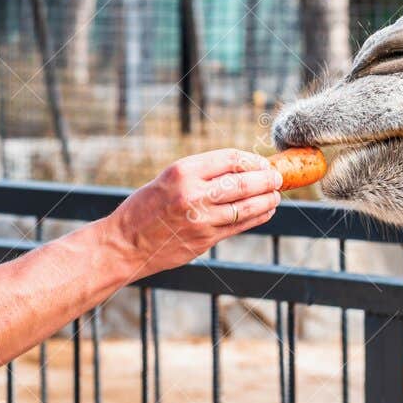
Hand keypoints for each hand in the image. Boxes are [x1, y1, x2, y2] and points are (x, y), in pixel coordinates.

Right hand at [97, 150, 283, 277]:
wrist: (124, 243)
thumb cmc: (146, 207)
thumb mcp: (169, 179)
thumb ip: (203, 173)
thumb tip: (243, 168)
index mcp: (182, 172)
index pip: (230, 159)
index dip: (253, 160)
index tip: (263, 163)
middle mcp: (193, 194)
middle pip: (244, 182)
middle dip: (267, 179)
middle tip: (278, 177)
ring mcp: (200, 219)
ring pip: (247, 206)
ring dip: (268, 199)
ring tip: (276, 194)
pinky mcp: (205, 240)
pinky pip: (240, 226)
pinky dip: (258, 216)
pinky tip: (266, 211)